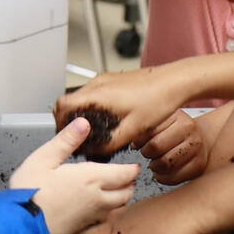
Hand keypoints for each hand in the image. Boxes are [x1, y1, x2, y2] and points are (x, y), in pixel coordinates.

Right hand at [10, 117, 139, 233]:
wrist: (19, 227)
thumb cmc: (29, 192)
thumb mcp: (44, 158)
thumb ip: (66, 141)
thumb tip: (83, 123)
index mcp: (90, 178)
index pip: (124, 174)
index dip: (132, 169)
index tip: (133, 165)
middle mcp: (96, 199)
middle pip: (126, 193)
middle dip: (129, 184)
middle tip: (126, 176)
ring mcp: (90, 217)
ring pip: (117, 208)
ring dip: (120, 198)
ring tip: (115, 190)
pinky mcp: (81, 230)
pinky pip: (103, 220)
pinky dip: (107, 212)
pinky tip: (96, 207)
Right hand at [54, 66, 191, 158]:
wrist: (175, 81)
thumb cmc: (159, 99)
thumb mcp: (134, 128)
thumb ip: (111, 143)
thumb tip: (95, 153)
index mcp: (99, 94)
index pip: (63, 104)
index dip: (58, 121)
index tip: (65, 134)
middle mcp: (99, 83)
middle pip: (70, 101)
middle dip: (70, 120)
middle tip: (78, 136)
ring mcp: (106, 80)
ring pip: (82, 97)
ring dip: (82, 113)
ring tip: (93, 130)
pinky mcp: (114, 80)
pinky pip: (94, 94)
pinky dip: (93, 107)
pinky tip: (107, 120)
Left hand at [139, 110, 207, 184]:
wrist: (201, 139)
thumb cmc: (175, 132)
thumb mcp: (162, 122)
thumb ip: (145, 127)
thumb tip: (126, 137)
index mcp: (177, 115)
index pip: (149, 130)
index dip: (138, 140)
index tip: (136, 144)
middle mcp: (189, 128)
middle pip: (156, 146)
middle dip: (146, 153)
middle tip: (146, 153)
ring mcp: (196, 147)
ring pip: (165, 163)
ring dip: (154, 167)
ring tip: (154, 163)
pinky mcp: (199, 164)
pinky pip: (174, 177)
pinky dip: (162, 178)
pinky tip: (161, 172)